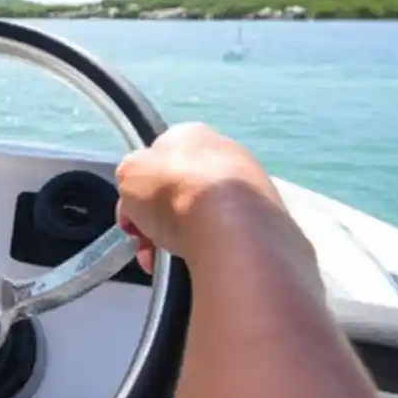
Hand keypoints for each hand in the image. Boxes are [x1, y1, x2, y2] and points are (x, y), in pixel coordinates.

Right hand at [115, 123, 284, 272]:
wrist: (232, 226)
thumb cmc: (172, 191)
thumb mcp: (128, 174)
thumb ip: (131, 177)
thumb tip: (141, 194)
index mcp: (192, 134)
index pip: (158, 159)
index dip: (140, 189)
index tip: (133, 217)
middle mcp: (226, 151)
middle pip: (179, 191)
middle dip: (159, 221)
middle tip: (146, 246)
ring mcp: (252, 184)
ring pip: (202, 217)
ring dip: (181, 239)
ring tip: (169, 263)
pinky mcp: (268, 218)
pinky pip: (227, 235)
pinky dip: (210, 250)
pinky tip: (200, 264)